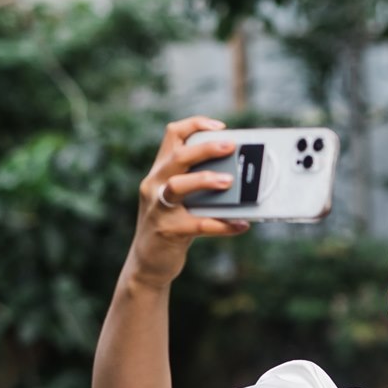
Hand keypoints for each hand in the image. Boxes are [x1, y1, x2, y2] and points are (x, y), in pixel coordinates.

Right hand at [129, 116, 250, 285]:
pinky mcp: (168, 231)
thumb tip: (237, 174)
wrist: (147, 262)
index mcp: (159, 172)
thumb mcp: (176, 199)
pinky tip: (240, 225)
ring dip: (205, 180)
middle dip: (205, 148)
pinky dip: (222, 225)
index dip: (195, 124)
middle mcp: (154, 185)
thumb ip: (197, 184)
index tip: (220, 127)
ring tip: (230, 182)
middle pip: (177, 157)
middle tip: (230, 146)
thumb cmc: (171, 224)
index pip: (172, 135)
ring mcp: (158, 208)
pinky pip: (198, 224)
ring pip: (178, 186)